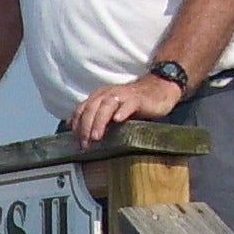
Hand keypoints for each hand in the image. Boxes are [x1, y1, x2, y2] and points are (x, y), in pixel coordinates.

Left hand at [66, 72, 183, 146]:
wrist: (157, 89)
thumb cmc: (132, 104)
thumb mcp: (111, 110)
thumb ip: (96, 118)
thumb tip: (75, 130)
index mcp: (99, 96)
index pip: (83, 109)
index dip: (77, 125)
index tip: (75, 141)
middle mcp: (108, 93)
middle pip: (92, 108)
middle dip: (86, 127)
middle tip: (85, 144)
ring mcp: (123, 95)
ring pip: (106, 106)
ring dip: (99, 121)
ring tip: (96, 137)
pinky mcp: (137, 99)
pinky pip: (128, 104)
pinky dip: (122, 111)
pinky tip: (118, 120)